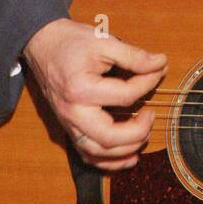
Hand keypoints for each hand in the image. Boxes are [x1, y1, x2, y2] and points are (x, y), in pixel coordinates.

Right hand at [22, 17, 166, 171]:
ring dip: (126, 150)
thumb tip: (160, 64)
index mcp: (80, 89)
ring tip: (144, 132)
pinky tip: (129, 156)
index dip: (148, 83)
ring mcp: (68, 124)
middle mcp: (72, 113)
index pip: (125, 96)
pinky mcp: (68, 128)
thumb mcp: (104, 41)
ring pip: (98, 153)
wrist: (43, 45)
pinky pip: (87, 155)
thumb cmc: (71, 42)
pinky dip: (109, 162)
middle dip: (138, 131)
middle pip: (109, 137)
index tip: (158, 70)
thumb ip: (133, 56)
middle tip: (151, 113)